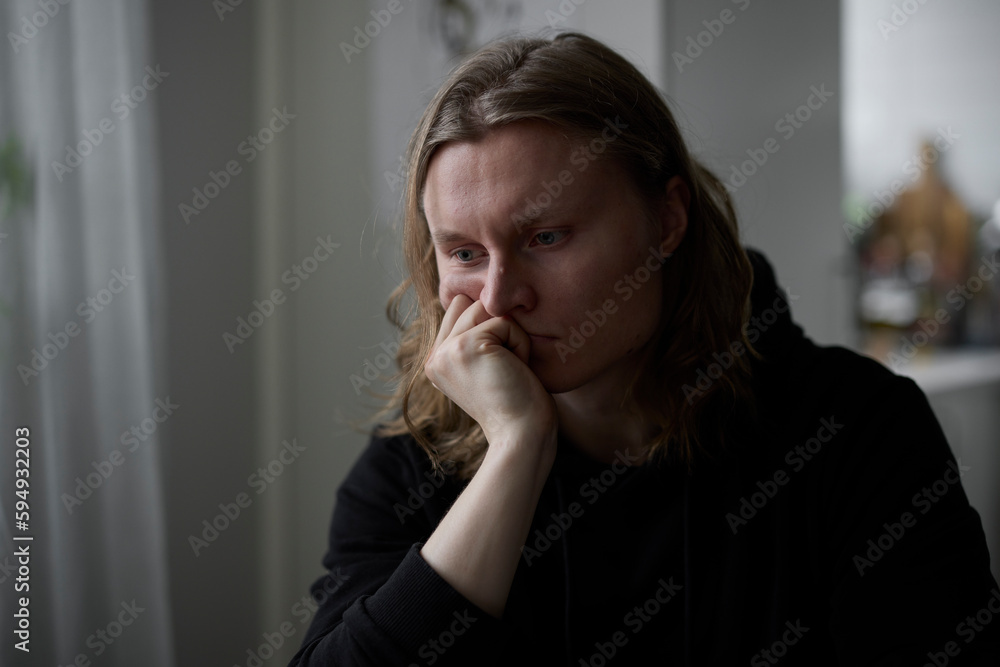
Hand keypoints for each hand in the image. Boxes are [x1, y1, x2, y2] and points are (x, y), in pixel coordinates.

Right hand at [424, 295, 556, 445]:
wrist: (523, 434)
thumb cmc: (517, 402)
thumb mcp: (487, 366)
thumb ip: (475, 335)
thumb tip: (481, 294)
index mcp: (436, 361)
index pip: (460, 308)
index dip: (490, 325)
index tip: (500, 365)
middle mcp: (435, 356)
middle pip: (473, 304)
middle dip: (500, 329)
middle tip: (506, 369)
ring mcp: (447, 351)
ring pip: (487, 309)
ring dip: (511, 335)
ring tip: (510, 369)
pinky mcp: (466, 346)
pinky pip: (504, 321)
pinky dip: (520, 344)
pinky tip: (516, 371)